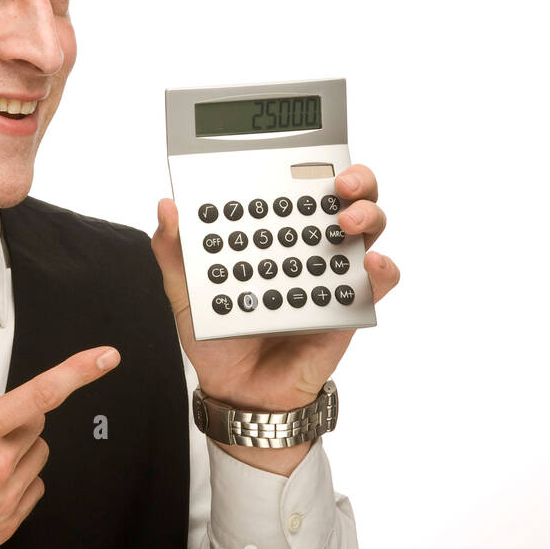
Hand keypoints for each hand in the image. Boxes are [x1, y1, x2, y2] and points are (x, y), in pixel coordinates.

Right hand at [0, 346, 120, 548]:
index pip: (39, 393)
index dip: (79, 371)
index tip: (106, 358)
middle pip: (37, 423)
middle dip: (15, 416)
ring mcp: (3, 500)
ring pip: (37, 455)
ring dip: (16, 448)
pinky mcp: (4, 527)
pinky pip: (32, 489)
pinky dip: (16, 480)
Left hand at [150, 165, 399, 472]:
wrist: (238, 392)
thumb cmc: (218, 338)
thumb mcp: (187, 293)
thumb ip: (174, 252)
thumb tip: (167, 208)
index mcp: (271, 233)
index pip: (296, 185)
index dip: (305, 163)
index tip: (297, 156)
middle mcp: (308, 246)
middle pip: (347, 197)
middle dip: (354, 178)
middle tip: (339, 182)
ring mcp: (332, 273)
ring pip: (370, 229)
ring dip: (368, 214)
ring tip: (347, 221)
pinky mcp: (349, 307)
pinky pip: (378, 284)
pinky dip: (382, 270)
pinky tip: (369, 264)